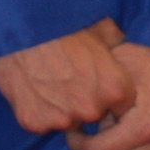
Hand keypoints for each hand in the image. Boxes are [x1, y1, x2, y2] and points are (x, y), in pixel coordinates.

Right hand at [0, 20, 132, 135]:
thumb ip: (118, 46)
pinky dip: (40, 111)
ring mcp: (62, 120)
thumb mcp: (105, 29)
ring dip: (63, 109)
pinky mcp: (35, 123)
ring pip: (67, 121)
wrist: (26, 30)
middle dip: (87, 102)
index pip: (122, 106)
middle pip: (94, 116)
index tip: (99, 83)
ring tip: (52, 82)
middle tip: (72, 80)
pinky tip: (36, 89)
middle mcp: (92, 110)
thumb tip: (122, 48)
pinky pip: (42, 123)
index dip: (110, 95)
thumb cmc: (68, 26)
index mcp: (115, 89)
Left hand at [67, 42, 149, 149]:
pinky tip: (145, 123)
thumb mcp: (123, 61)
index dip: (79, 144)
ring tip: (123, 122)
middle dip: (102, 145)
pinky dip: (146, 147)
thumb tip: (81, 111)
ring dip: (124, 149)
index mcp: (147, 126)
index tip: (75, 130)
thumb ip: (97, 91)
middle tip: (99, 122)